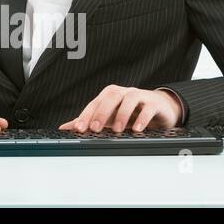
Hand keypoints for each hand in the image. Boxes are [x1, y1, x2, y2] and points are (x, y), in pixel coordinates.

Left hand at [60, 85, 182, 132]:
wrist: (159, 108)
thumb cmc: (131, 113)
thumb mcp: (109, 118)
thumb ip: (89, 121)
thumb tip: (65, 128)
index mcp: (109, 95)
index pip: (95, 103)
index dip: (86, 115)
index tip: (78, 128)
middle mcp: (123, 92)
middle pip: (110, 96)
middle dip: (101, 112)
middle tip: (95, 128)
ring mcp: (139, 96)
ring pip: (129, 99)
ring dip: (121, 114)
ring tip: (116, 130)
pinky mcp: (153, 103)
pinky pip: (148, 108)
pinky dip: (142, 118)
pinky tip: (137, 129)